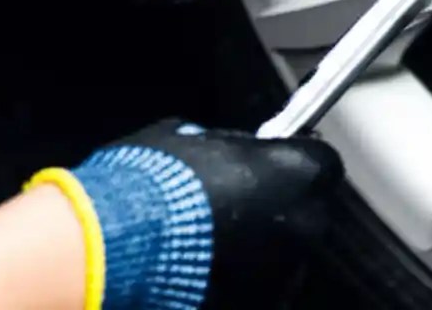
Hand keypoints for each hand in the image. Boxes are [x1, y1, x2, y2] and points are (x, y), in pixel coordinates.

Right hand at [27, 119, 342, 309]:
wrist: (112, 248)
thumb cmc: (150, 189)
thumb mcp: (186, 137)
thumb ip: (223, 144)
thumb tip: (226, 148)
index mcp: (297, 173)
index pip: (319, 160)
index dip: (291, 160)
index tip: (270, 162)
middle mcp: (304, 225)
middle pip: (305, 211)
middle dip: (276, 207)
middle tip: (231, 203)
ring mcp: (284, 273)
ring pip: (282, 254)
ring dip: (257, 247)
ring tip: (208, 242)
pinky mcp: (261, 303)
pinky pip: (257, 287)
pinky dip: (237, 279)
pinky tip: (202, 269)